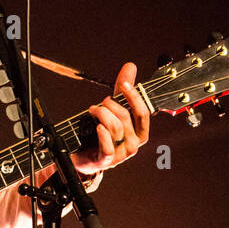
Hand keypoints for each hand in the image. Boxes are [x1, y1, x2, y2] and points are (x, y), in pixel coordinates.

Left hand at [72, 61, 150, 175]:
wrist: (85, 158)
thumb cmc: (102, 134)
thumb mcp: (113, 111)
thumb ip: (122, 91)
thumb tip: (130, 66)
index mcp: (140, 133)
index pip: (143, 113)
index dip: (134, 97)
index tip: (124, 84)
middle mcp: (134, 145)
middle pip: (126, 118)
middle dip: (111, 104)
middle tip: (102, 101)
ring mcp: (121, 154)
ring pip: (115, 127)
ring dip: (101, 114)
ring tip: (93, 110)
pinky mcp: (107, 161)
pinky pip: (108, 146)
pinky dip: (101, 134)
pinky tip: (96, 126)